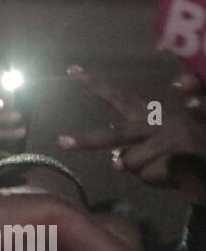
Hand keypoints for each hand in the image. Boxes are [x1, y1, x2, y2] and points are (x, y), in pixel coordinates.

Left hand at [58, 65, 205, 203]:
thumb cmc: (186, 155)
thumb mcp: (155, 152)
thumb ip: (132, 153)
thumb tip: (116, 161)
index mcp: (151, 116)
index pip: (119, 98)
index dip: (96, 86)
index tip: (72, 70)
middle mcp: (160, 121)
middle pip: (117, 134)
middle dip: (88, 140)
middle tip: (62, 141)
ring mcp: (174, 137)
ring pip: (131, 161)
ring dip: (142, 172)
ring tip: (166, 168)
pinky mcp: (183, 155)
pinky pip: (151, 174)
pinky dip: (158, 180)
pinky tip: (175, 175)